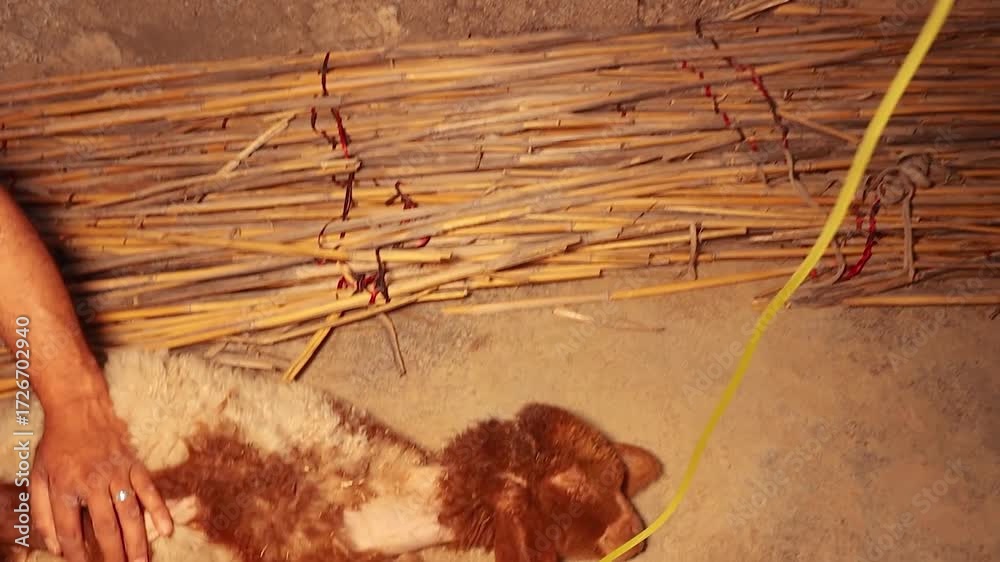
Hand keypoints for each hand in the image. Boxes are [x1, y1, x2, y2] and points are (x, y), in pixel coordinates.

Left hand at [30, 393, 172, 561]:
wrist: (79, 408)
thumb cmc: (57, 445)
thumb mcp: (38, 477)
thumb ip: (43, 513)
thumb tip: (55, 544)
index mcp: (66, 488)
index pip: (71, 531)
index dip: (77, 553)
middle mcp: (93, 484)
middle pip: (105, 527)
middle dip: (113, 554)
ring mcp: (117, 474)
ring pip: (129, 514)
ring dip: (137, 541)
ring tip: (142, 561)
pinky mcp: (134, 465)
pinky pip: (149, 490)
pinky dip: (159, 510)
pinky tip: (167, 529)